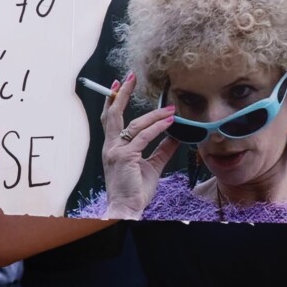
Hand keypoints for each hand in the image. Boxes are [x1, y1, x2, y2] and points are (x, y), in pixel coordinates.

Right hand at [99, 74, 178, 219]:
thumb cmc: (135, 192)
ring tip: (169, 108)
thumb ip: (162, 151)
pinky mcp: (125, 157)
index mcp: (113, 148)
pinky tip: (169, 123)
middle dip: (121, 93)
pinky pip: (144, 138)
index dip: (114, 101)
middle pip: (113, 113)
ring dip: (153, 114)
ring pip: (134, 124)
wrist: (127, 210)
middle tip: (129, 77)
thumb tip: (175, 137)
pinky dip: (157, 128)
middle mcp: (111, 147)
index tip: (118, 85)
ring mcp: (116, 151)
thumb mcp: (152, 167)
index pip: (111, 119)